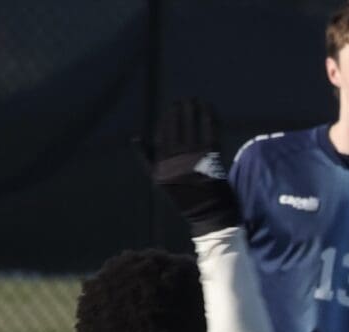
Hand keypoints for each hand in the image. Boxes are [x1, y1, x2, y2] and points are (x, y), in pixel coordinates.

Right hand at [140, 97, 241, 235]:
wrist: (209, 216)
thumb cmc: (184, 197)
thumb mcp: (160, 181)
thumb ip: (148, 159)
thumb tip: (135, 137)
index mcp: (162, 164)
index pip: (162, 135)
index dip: (167, 119)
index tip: (171, 108)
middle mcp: (176, 160)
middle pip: (177, 128)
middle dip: (180, 111)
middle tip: (183, 99)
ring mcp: (195, 159)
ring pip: (192, 127)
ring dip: (193, 110)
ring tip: (194, 99)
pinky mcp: (212, 159)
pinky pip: (210, 132)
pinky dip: (209, 117)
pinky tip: (209, 106)